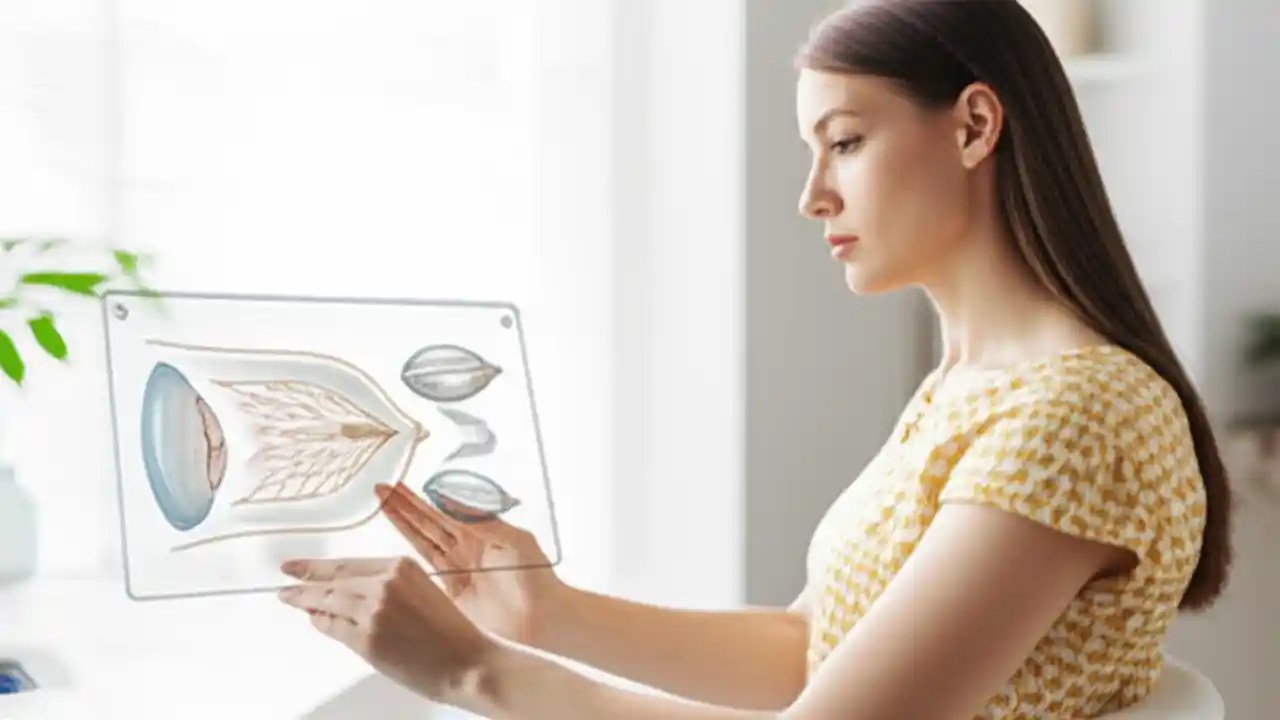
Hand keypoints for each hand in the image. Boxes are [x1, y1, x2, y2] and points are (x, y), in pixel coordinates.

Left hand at [277, 556, 494, 705]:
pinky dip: (321, 623)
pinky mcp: (367, 638)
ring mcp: (373, 610)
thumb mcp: (421, 593)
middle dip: (305, 579)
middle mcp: (384, 582)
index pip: (348, 563)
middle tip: (286, 577)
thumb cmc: (452, 633)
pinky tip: (314, 619)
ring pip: (328, 601)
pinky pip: (333, 627)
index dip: (319, 565)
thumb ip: (387, 589)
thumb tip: (349, 595)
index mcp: (401, 565)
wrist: (469, 662)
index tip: (300, 565)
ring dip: (305, 600)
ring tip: (289, 597)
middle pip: (333, 578)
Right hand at [373, 481, 564, 646]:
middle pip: (427, 523)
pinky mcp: (450, 595)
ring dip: (401, 525)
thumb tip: (451, 499)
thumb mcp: (514, 539)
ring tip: (381, 506)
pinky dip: (407, 561)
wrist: (542, 620)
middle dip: (403, 507)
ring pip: (422, 542)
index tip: (401, 486)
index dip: (421, 499)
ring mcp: (456, 571)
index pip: (443, 511)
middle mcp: (465, 549)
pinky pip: (425, 573)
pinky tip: (391, 551)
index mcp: (481, 533)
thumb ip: (483, 520)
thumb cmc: (537, 578)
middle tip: (380, 489)